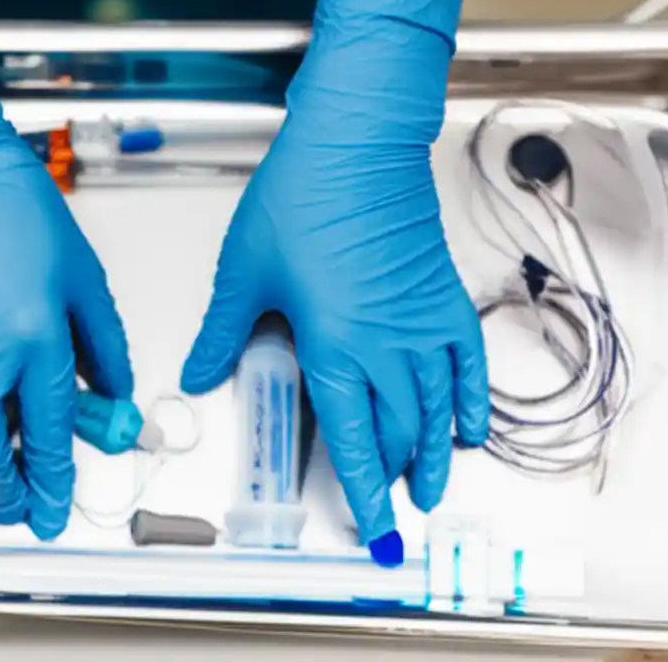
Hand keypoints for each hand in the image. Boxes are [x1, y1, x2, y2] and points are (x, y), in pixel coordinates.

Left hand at [182, 0, 489, 554]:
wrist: (357, 143)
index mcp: (333, 344)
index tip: (370, 525)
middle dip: (391, 475)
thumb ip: (223, 334)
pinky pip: (467, 364)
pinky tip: (469, 426)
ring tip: (433, 489)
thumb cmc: (301, 197)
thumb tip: (196, 374)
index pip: (351, 436)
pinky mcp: (443, 297)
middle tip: (390, 508)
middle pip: (396, 429)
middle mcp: (386, 343)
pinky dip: (471, 400)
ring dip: (434, 454)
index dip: (359, 487)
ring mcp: (422, 322)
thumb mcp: (244, 272)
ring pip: (437, 408)